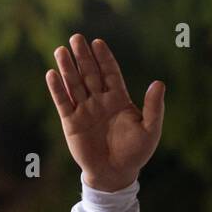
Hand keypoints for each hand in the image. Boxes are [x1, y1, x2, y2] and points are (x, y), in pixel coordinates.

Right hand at [46, 34, 165, 191]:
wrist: (116, 174)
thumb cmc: (135, 153)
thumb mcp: (150, 130)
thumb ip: (154, 107)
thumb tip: (159, 83)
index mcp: (118, 99)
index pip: (110, 73)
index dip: (104, 58)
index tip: (98, 43)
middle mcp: (99, 101)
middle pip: (90, 74)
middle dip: (83, 56)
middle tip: (76, 38)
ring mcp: (84, 110)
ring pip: (75, 84)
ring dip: (68, 68)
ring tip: (61, 50)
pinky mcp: (71, 122)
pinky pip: (63, 102)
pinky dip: (57, 89)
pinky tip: (52, 74)